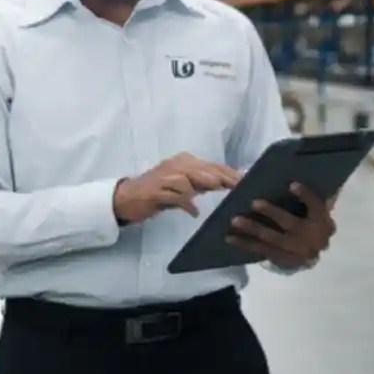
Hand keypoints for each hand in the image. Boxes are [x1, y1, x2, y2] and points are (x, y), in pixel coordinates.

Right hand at [113, 153, 240, 223]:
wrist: (128, 198)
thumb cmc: (160, 191)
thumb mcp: (184, 185)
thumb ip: (203, 183)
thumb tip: (227, 183)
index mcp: (185, 162)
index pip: (212, 165)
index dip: (229, 173)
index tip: (245, 182)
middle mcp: (176, 165)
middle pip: (203, 169)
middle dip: (221, 177)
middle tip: (237, 186)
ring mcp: (165, 177)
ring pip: (187, 178)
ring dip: (202, 183)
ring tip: (217, 189)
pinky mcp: (156, 191)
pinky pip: (173, 195)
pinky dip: (185, 203)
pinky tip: (194, 212)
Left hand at [226, 183, 336, 269]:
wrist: (313, 255)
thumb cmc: (311, 222)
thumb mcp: (317, 210)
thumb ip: (310, 196)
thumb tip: (301, 170)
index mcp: (322, 221)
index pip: (316, 207)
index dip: (306, 196)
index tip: (291, 184)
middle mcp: (312, 238)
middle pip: (291, 224)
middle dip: (272, 213)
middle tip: (254, 202)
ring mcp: (296, 252)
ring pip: (273, 239)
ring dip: (253, 229)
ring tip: (235, 220)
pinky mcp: (282, 260)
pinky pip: (262, 251)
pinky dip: (245, 244)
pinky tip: (230, 238)